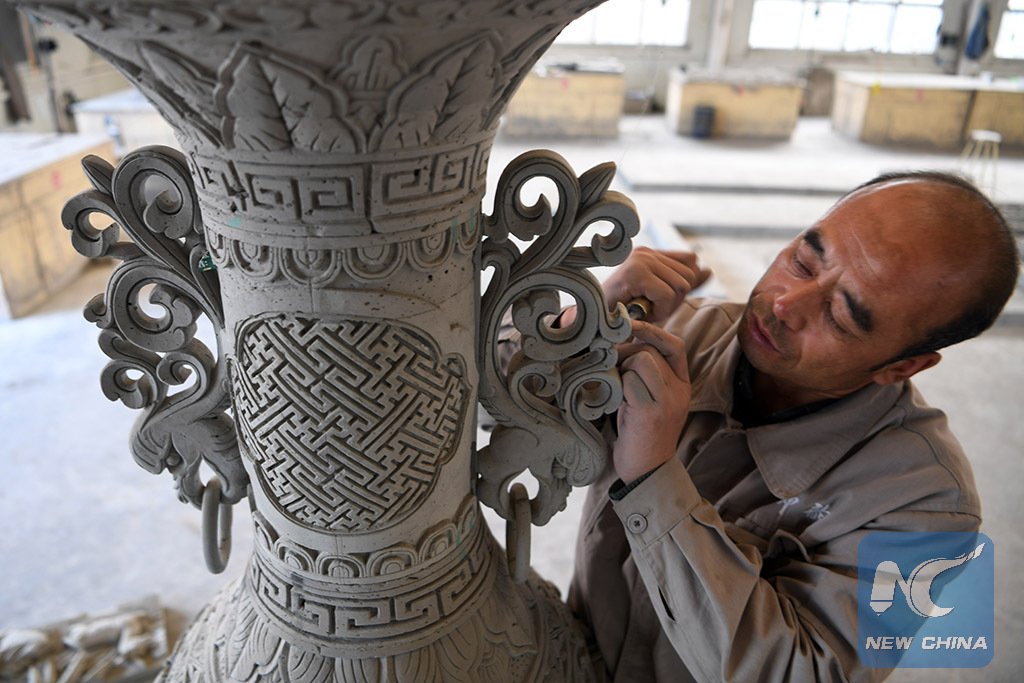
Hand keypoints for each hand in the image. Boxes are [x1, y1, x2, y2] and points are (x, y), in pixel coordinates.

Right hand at [602, 247, 711, 321]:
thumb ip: (682, 283)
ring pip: (680, 286)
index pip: (690, 261)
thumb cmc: (623, 312)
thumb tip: (709, 271)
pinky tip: (642, 312)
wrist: (592, 322)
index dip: (683, 285)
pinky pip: (667, 295)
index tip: (660, 299)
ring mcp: (640, 260)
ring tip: (645, 310)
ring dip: (666, 307)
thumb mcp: (658, 296)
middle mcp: (645, 252)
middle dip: (675, 299)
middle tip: (651, 308)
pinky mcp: (636, 273)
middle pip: (688, 275)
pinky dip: (659, 311)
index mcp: (649, 253)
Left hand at [613, 320, 690, 482]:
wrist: (646, 471)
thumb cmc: (641, 434)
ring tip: (616, 389)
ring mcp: (667, 401)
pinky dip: (616, 386)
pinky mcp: (650, 411)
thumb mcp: (650, 400)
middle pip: (650, 350)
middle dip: (625, 351)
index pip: (674, 345)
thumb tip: (621, 342)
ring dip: (621, 369)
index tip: (629, 325)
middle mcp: (679, 391)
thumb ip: (646, 375)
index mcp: (682, 385)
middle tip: (611, 367)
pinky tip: (614, 401)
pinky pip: (629, 380)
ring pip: (641, 360)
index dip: (652, 331)